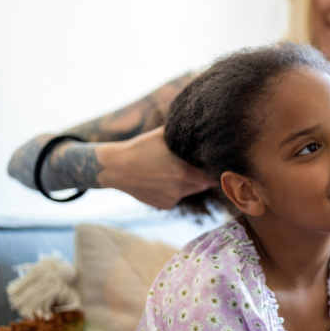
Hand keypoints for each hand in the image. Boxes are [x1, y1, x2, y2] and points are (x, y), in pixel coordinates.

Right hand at [96, 127, 217, 208]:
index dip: (213, 170)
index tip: (213, 164)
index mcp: (185, 173)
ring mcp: (172, 199)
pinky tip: (163, 180)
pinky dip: (175, 191)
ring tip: (175, 171)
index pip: (212, 176)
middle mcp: (181, 189)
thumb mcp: (164, 135)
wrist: (115, 168)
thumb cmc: (141, 147)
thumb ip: (184, 134)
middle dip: (202, 176)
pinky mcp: (164, 205)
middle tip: (196, 165)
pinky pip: (177, 197)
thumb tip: (201, 125)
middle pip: (203, 185)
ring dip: (189, 183)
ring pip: (190, 191)